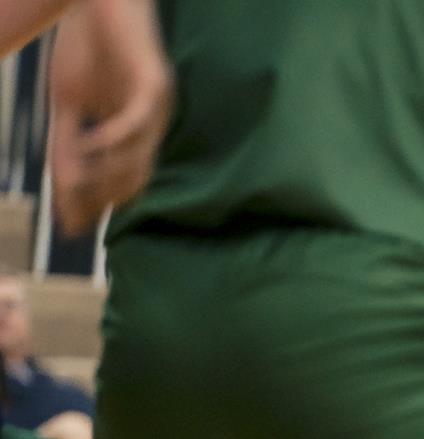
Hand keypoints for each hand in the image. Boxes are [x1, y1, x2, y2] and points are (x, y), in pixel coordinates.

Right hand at [48, 0, 171, 236]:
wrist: (101, 0)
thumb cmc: (86, 46)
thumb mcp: (68, 101)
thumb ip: (67, 140)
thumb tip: (62, 183)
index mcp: (135, 135)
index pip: (119, 182)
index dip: (94, 206)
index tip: (71, 228)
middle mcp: (152, 127)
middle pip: (131, 178)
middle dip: (99, 200)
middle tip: (74, 219)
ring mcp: (158, 107)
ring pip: (137, 157)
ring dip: (104, 173)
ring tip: (75, 182)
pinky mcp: (156, 83)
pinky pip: (137, 122)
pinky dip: (112, 138)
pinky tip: (90, 144)